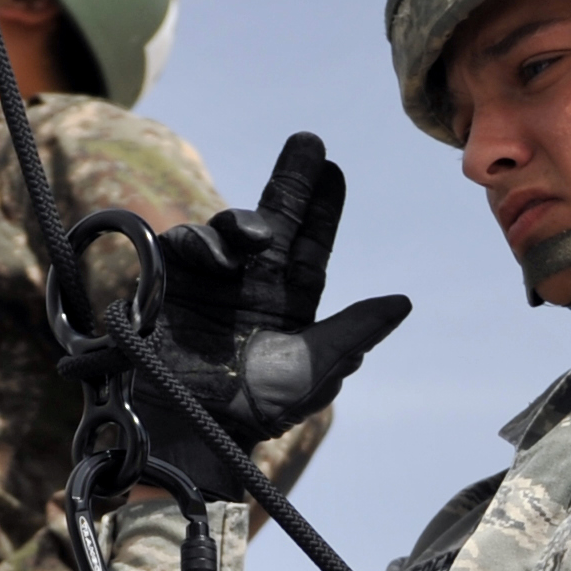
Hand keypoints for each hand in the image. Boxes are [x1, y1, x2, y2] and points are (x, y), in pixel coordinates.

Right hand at [118, 133, 410, 503]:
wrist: (188, 428)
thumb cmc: (253, 410)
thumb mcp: (314, 370)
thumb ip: (353, 332)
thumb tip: (403, 302)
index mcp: (287, 302)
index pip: (309, 245)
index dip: (322, 208)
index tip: (335, 170)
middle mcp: (250, 283)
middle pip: (275, 219)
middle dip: (292, 181)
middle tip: (309, 142)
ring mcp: (208, 281)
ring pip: (228, 228)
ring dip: (243, 222)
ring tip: (256, 235)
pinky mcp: (168, 283)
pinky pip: (182, 245)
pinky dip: (198, 242)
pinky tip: (215, 257)